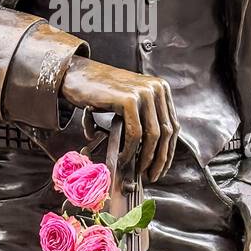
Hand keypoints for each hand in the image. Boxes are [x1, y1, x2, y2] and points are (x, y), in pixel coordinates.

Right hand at [60, 57, 177, 181]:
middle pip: (167, 132)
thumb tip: (155, 152)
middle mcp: (156, 88)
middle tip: (152, 175)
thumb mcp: (130, 101)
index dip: (168, 151)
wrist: (77, 75)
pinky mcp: (129, 99)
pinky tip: (122, 157)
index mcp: (161, 89)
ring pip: (153, 135)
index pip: (172, 126)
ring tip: (137, 170)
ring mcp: (144, 92)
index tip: (161, 167)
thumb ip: (145, 118)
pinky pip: (135, 133)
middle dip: (160, 159)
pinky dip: (130, 150)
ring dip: (146, 158)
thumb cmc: (101, 92)